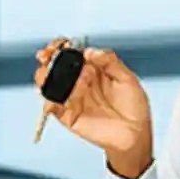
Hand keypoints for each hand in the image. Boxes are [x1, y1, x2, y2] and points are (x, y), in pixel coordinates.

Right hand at [34, 42, 153, 173]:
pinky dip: (48, 103)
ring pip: (49, 85)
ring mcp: (72, 99)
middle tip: (48, 57)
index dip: (61, 47)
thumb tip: (89, 50)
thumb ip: (109, 61)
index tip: (59, 44)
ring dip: (44, 78)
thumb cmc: (134, 106)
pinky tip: (52, 99)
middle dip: (48, 60)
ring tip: (48, 76)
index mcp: (92, 69)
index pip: (71, 53)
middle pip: (55, 67)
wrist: (135, 133)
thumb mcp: (127, 78)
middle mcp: (79, 81)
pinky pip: (53, 108)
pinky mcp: (69, 116)